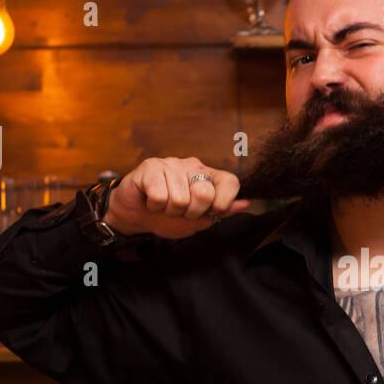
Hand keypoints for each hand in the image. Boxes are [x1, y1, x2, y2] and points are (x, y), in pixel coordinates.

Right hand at [103, 157, 251, 239]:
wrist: (137, 216)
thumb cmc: (168, 217)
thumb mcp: (199, 220)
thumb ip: (221, 211)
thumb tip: (247, 201)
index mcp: (209, 176)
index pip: (231, 182)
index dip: (222, 204)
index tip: (209, 212)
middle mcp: (193, 165)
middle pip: (205, 194)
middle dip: (191, 213)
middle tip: (180, 211)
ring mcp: (172, 163)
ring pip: (180, 198)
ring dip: (170, 210)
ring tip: (164, 205)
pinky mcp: (151, 166)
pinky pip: (160, 196)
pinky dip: (154, 206)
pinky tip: (151, 201)